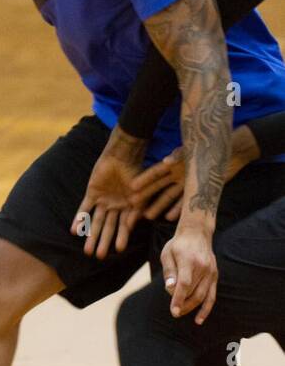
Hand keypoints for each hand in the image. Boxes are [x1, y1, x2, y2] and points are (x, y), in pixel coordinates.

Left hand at [74, 128, 144, 257]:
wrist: (123, 156)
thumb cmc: (137, 173)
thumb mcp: (140, 194)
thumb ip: (136, 210)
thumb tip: (131, 226)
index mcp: (128, 208)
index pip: (124, 227)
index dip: (121, 238)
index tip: (119, 251)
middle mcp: (115, 207)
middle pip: (107, 227)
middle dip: (103, 242)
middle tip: (99, 256)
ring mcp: (103, 201)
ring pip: (95, 222)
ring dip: (91, 235)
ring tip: (88, 251)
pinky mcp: (92, 193)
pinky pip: (84, 208)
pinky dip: (79, 219)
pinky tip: (74, 230)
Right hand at [131, 125, 257, 221]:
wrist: (233, 151)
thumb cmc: (210, 147)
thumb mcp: (193, 149)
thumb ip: (179, 156)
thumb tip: (165, 161)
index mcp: (173, 163)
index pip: (155, 173)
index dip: (143, 180)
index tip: (131, 187)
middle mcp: (177, 174)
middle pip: (158, 187)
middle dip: (146, 196)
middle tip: (133, 206)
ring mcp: (186, 182)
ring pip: (169, 196)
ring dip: (159, 206)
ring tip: (148, 216)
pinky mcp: (198, 189)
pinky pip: (185, 201)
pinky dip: (178, 209)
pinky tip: (169, 218)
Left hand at [159, 224, 216, 322]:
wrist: (197, 233)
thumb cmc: (178, 245)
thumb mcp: (167, 254)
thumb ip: (169, 271)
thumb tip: (170, 288)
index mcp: (189, 261)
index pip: (185, 284)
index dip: (178, 299)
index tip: (173, 311)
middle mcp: (203, 267)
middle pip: (194, 292)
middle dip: (183, 305)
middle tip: (173, 312)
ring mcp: (211, 272)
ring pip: (203, 296)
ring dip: (192, 308)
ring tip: (180, 313)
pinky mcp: (215, 276)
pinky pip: (211, 295)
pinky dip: (206, 308)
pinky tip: (199, 319)